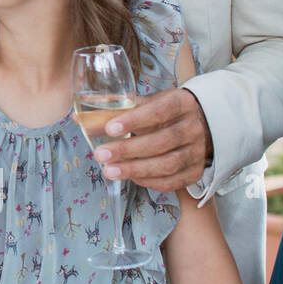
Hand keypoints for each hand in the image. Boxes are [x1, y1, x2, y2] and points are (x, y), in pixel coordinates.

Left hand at [92, 88, 213, 191]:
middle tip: (100, 154)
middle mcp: (193, 127)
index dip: (134, 120)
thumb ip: (115, 108)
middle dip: (128, 150)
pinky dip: (149, 181)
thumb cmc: (166, 111)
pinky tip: (130, 177)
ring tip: (109, 171)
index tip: (110, 128)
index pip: (159, 111)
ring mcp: (197, 151)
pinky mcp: (195, 171)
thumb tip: (79, 118)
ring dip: (135, 169)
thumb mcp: (147, 102)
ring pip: (168, 164)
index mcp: (181, 104)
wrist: (203, 124)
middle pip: (161, 141)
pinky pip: (173, 181)